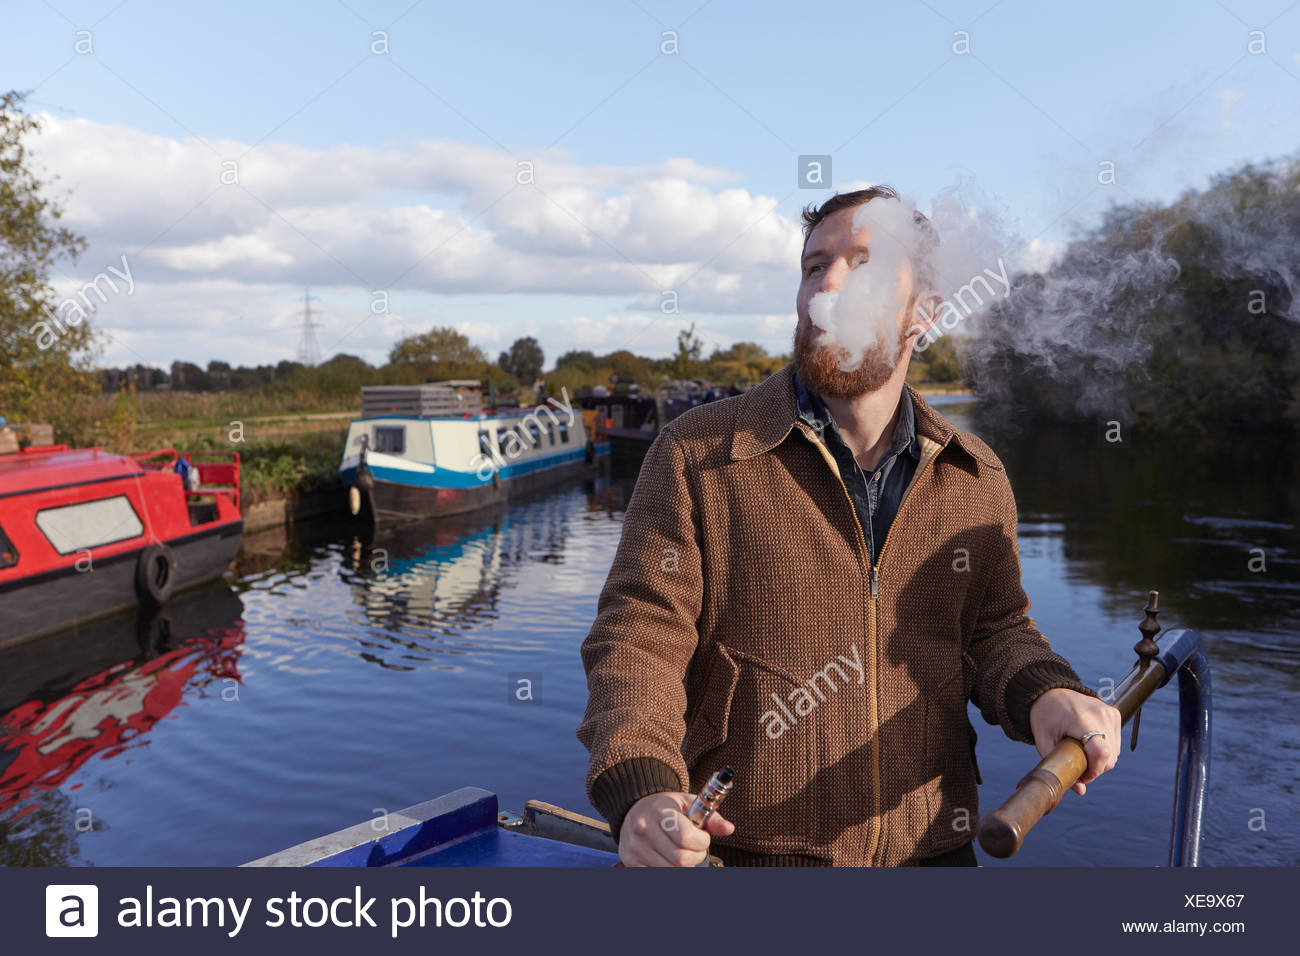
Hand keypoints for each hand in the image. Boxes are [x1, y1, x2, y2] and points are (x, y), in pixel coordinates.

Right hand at [618, 791, 734, 865]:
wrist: (634, 810)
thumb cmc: (664, 808)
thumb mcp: (687, 803)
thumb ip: (710, 817)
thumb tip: (729, 829)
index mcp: (659, 812)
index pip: (686, 837)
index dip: (701, 842)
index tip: (702, 837)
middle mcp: (644, 830)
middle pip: (680, 859)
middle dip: (696, 856)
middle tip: (695, 847)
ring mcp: (635, 848)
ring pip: (671, 870)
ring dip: (684, 865)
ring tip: (682, 851)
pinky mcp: (631, 862)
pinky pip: (658, 875)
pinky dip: (670, 870)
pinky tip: (669, 858)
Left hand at [1028, 688, 1121, 795]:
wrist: (1050, 692)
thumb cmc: (1045, 717)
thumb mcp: (1044, 742)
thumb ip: (1061, 767)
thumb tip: (1080, 791)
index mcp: (1082, 720)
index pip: (1102, 753)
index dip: (1094, 771)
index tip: (1081, 774)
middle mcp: (1101, 715)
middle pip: (1110, 758)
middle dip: (1095, 768)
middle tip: (1077, 765)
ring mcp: (1110, 713)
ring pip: (1115, 752)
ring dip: (1100, 760)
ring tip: (1081, 753)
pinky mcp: (1114, 714)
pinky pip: (1115, 742)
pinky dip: (1104, 749)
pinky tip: (1088, 743)